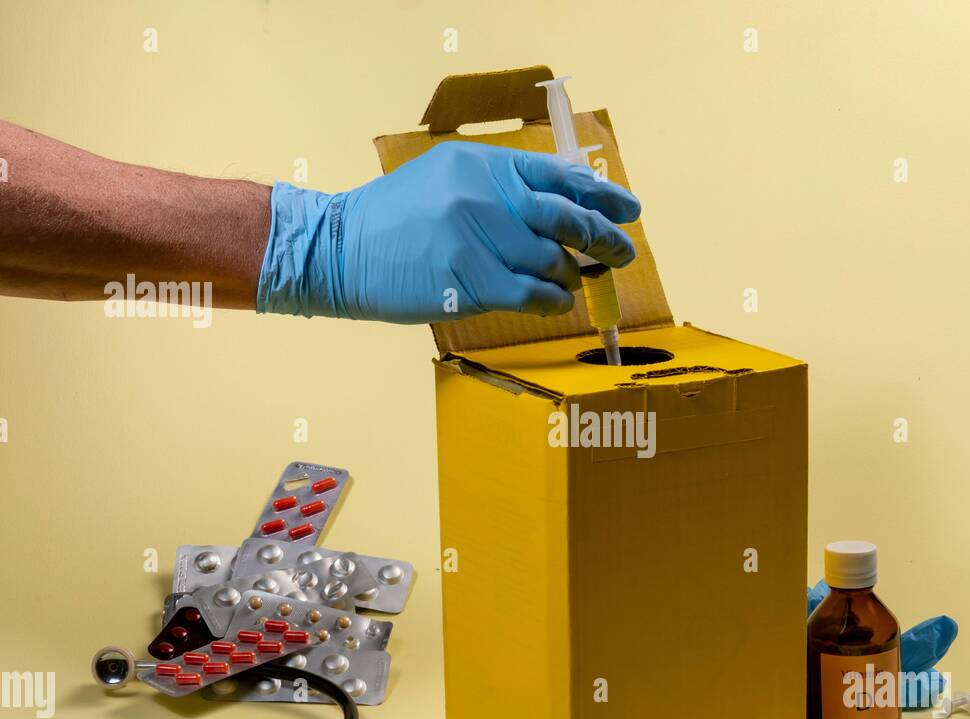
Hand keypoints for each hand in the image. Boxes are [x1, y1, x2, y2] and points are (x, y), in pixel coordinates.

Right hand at [256, 140, 641, 322]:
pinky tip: (554, 301)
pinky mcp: (468, 280)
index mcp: (483, 165)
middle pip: (567, 218)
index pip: (559, 176)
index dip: (602, 195)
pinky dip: (551, 300)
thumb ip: (503, 187)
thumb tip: (567, 204)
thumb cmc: (398, 219)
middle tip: (621, 253)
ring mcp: (476, 238)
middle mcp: (483, 195)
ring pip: (552, 262)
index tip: (629, 210)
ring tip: (568, 282)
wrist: (340, 248)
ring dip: (569, 276)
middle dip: (604, 238)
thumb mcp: (450, 179)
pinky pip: (531, 295)